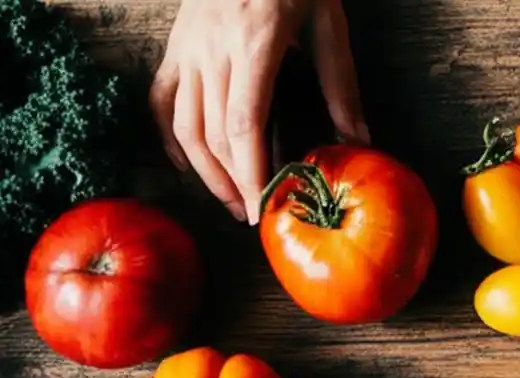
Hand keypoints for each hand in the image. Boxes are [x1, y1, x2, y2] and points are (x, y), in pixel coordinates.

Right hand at [150, 0, 366, 223]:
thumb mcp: (329, 22)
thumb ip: (340, 84)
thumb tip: (357, 141)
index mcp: (254, 41)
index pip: (244, 124)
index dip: (251, 173)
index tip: (265, 206)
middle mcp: (213, 47)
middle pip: (215, 134)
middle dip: (234, 183)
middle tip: (255, 213)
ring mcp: (188, 47)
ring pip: (184, 125)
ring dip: (205, 172)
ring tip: (230, 200)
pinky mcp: (176, 45)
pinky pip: (162, 101)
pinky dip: (170, 138)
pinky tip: (189, 166)